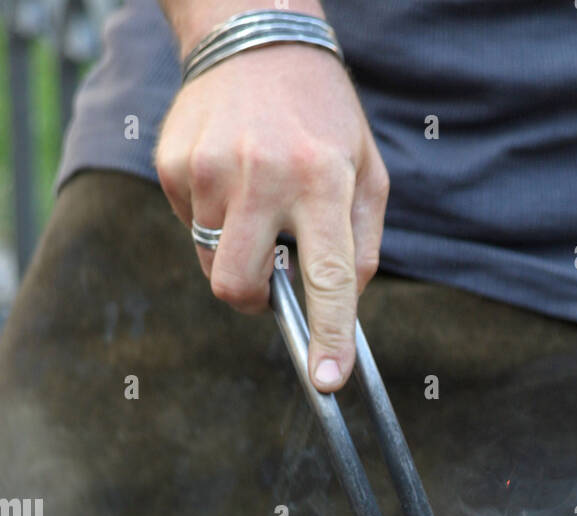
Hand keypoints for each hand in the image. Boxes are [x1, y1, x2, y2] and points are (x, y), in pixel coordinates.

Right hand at [156, 44, 388, 389]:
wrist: (256, 38)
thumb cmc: (323, 120)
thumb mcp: (367, 175)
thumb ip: (361, 249)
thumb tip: (341, 312)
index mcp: (322, 181)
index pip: (328, 278)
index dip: (328, 336)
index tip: (327, 381)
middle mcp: (263, 176)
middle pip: (238, 288)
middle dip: (254, 298)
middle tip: (272, 271)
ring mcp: (210, 169)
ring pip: (211, 261)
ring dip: (236, 249)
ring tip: (256, 198)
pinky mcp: (174, 164)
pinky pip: (189, 225)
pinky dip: (212, 217)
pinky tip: (231, 174)